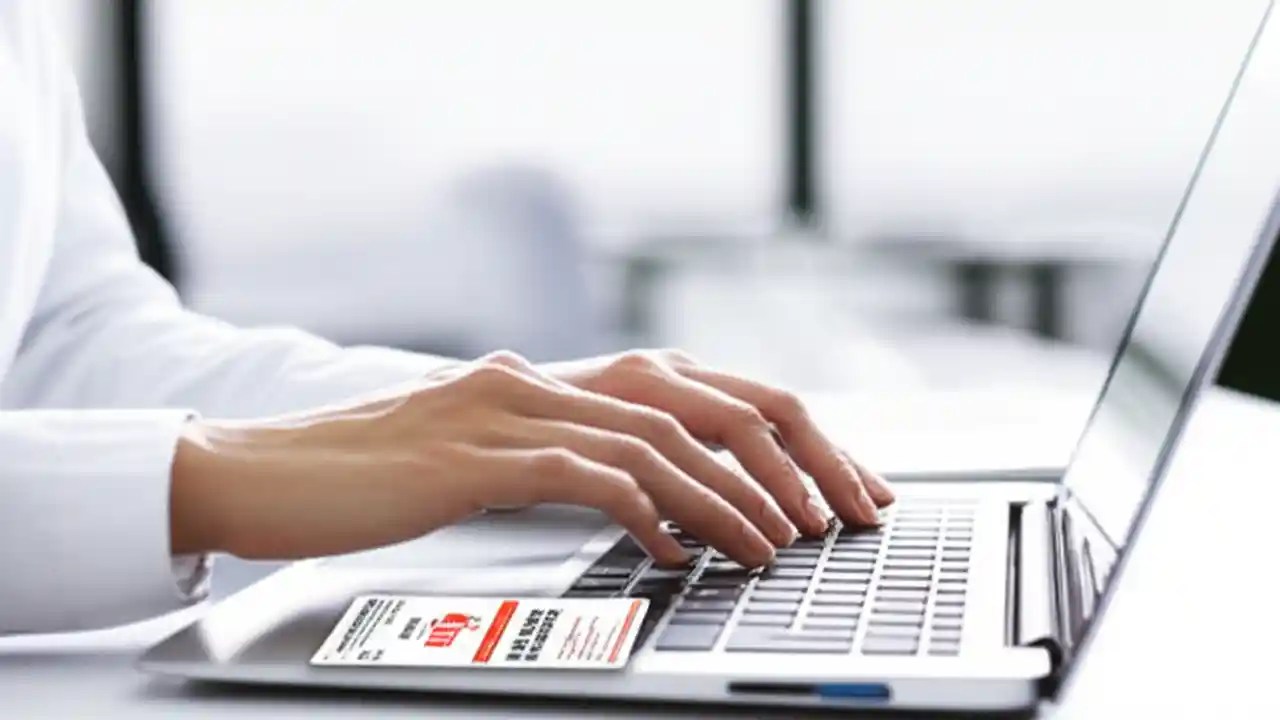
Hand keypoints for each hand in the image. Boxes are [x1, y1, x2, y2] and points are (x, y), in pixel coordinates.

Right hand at [170, 351, 892, 568]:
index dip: (777, 431)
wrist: (264, 472)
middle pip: (702, 399)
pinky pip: (587, 477)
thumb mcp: (487, 456)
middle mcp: (543, 377)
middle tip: (836, 514)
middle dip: (785, 457)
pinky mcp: (474, 456)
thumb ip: (564, 456)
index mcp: (554, 377)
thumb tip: (654, 495)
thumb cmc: (375, 476)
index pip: (698, 387)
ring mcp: (509, 409)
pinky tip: (679, 554)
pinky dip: (649, 513)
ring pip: (658, 439)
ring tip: (774, 545)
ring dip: (730, 497)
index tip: (830, 482)